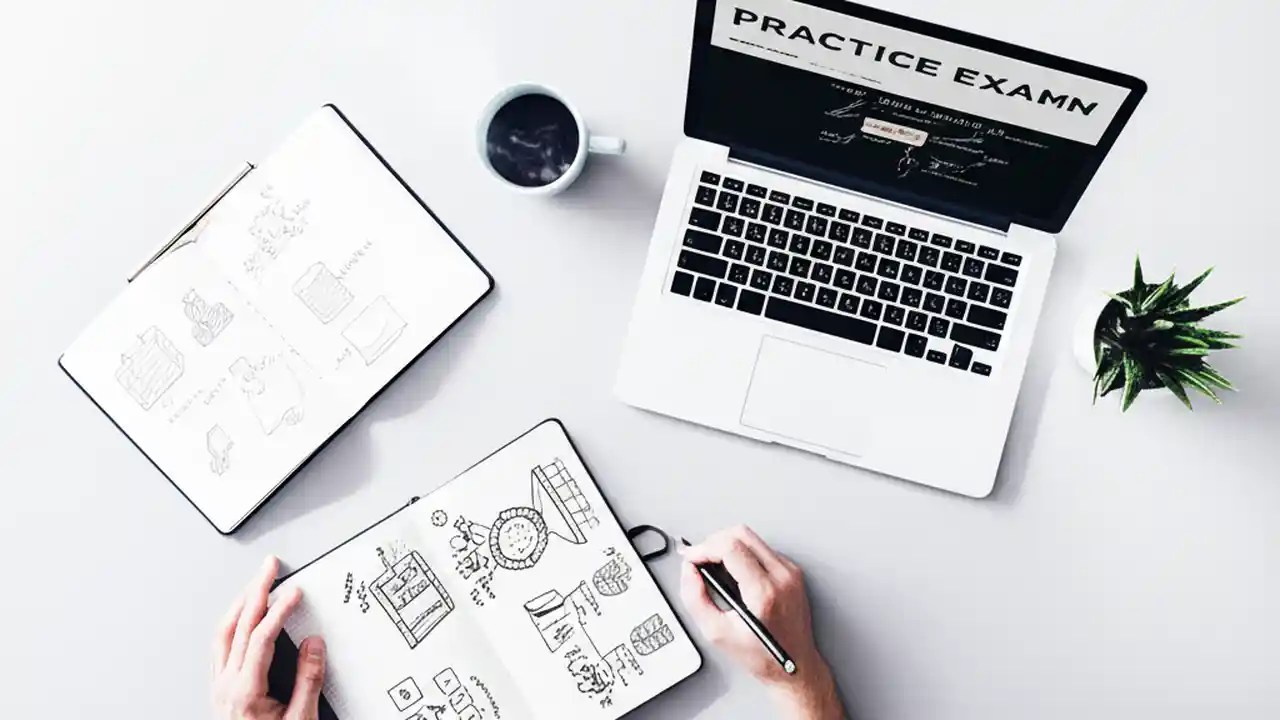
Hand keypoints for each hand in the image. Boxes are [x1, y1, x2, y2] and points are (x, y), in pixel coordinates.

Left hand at [213, 556, 325, 719]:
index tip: (294, 592)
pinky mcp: (221, 690)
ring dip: (240, 604)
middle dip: (256, 591)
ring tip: (256, 583)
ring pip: (223, 633)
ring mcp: (219, 687)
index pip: (261, 637)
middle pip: (238, 626)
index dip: (279, 610)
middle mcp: (226, 686)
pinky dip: (233, 623)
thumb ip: (308, 681)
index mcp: (244, 691)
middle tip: (269, 567)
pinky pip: (220, 646)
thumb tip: (314, 645)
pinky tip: (241, 617)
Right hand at [680, 526, 844, 719]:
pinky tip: (735, 574)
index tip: (691, 557)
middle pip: (741, 534)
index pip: (730, 547)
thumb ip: (695, 598)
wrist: (796, 667)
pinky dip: (742, 554)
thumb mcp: (717, 633)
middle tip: (700, 559)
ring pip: (751, 538)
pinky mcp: (792, 571)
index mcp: (764, 592)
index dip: (704, 548)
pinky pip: (761, 549)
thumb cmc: (762, 656)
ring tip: (715, 568)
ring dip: (727, 546)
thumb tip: (689, 571)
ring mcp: (790, 572)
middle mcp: (781, 577)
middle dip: (713, 542)